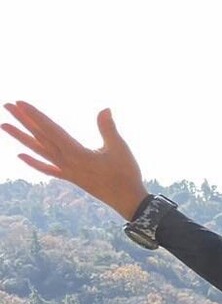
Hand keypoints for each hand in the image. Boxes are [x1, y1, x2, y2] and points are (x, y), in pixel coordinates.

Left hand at [2, 101, 148, 218]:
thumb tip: (105, 109)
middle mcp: (67, 162)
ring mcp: (67, 171)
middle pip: (40, 138)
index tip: (20, 103)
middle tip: (8, 106)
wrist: (128, 200)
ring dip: (21, 138)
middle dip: (23, 121)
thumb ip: (108, 129)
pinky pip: (47, 169)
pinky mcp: (71, 178)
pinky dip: (33, 162)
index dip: (35, 116)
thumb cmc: (126, 174)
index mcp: (77, 154)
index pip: (51, 130)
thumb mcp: (120, 149)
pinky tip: (21, 155)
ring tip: (5, 125)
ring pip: (39, 151)